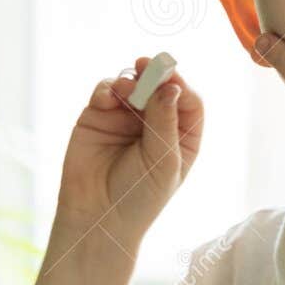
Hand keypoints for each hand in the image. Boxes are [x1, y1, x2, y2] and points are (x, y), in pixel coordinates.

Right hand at [56, 56, 203, 246]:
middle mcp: (155, 121)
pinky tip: (107, 98)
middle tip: (147, 65)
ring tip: (125, 90)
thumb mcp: (162, 163)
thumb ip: (165, 122)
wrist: (96, 218)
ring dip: (130, 80)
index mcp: (182, 135)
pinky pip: (105, 91)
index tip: (171, 79)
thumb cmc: (138, 198)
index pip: (188, 100)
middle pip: (160, 86)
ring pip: (132, 84)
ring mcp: (126, 117)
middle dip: (155, 75)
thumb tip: (170, 86)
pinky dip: (107, 88)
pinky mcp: (98, 116)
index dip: (181, 85)